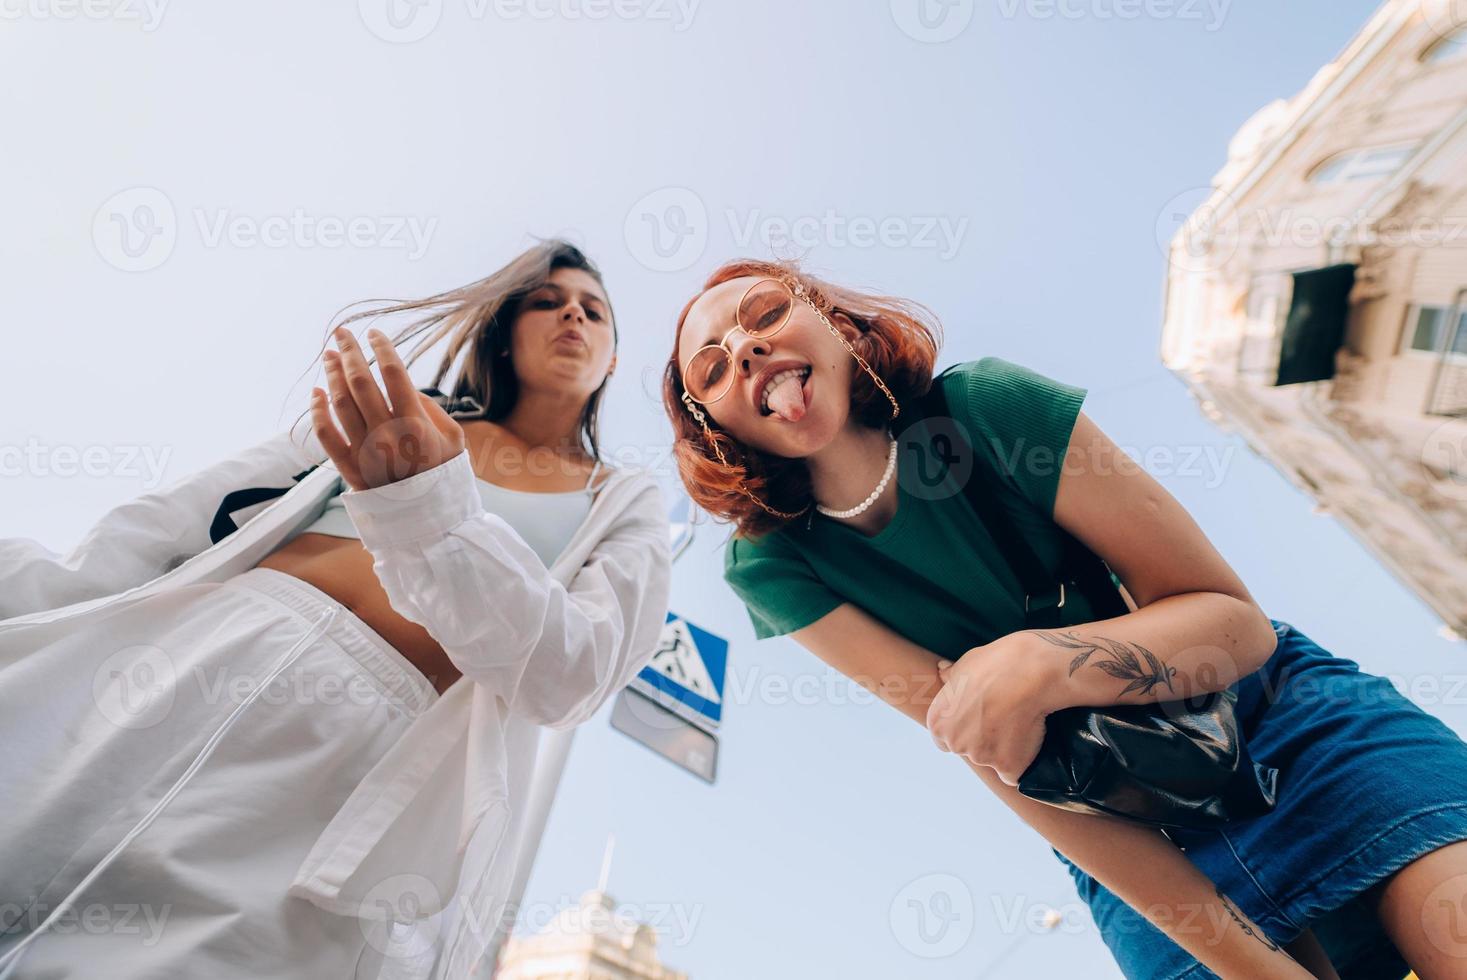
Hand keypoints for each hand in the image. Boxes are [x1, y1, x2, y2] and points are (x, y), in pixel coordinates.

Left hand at [311, 325, 465, 491]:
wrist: (431, 522)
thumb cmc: (446, 476)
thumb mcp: (454, 439)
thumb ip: (430, 409)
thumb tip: (404, 387)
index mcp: (416, 424)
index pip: (394, 373)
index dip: (382, 348)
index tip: (374, 333)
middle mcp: (387, 434)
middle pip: (362, 382)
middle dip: (350, 352)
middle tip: (342, 333)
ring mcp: (366, 452)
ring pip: (341, 403)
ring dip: (333, 375)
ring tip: (330, 356)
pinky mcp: (350, 468)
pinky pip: (326, 435)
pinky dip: (317, 411)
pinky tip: (317, 393)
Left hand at [926, 634, 1057, 786]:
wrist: (1030, 671)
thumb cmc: (997, 663)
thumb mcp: (966, 663)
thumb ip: (952, 676)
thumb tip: (943, 671)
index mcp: (938, 721)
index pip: (944, 739)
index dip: (963, 730)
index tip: (980, 721)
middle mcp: (955, 743)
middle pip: (968, 751)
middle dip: (983, 741)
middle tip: (1002, 719)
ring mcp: (981, 757)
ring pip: (992, 761)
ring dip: (1004, 750)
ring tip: (1019, 723)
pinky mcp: (1007, 767)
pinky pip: (1014, 772)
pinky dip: (1023, 761)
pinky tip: (1030, 739)